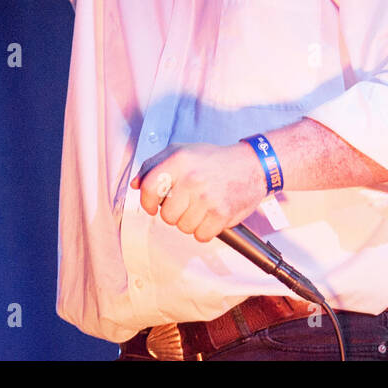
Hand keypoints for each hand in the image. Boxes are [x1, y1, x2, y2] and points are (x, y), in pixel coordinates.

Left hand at [131, 142, 267, 241]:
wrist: (252, 165)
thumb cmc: (215, 160)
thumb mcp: (182, 152)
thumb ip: (155, 165)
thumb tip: (135, 184)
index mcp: (179, 160)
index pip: (148, 188)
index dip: (147, 202)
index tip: (152, 207)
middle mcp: (191, 178)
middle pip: (166, 215)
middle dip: (174, 214)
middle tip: (187, 203)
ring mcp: (207, 197)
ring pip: (183, 227)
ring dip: (190, 222)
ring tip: (201, 207)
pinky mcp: (221, 213)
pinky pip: (201, 235)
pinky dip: (205, 230)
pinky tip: (212, 216)